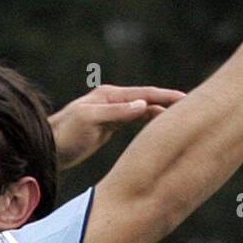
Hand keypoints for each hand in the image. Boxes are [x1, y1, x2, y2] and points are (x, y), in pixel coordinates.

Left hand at [50, 85, 184, 170]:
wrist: (48, 148)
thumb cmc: (66, 134)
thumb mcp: (91, 121)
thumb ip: (117, 113)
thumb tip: (144, 104)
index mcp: (110, 95)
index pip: (144, 93)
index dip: (166, 96)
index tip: (187, 99)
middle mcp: (113, 100)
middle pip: (147, 98)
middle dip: (168, 101)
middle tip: (193, 105)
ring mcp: (112, 112)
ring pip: (143, 109)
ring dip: (161, 111)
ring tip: (182, 115)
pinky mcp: (109, 126)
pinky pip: (135, 120)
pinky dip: (149, 120)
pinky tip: (160, 125)